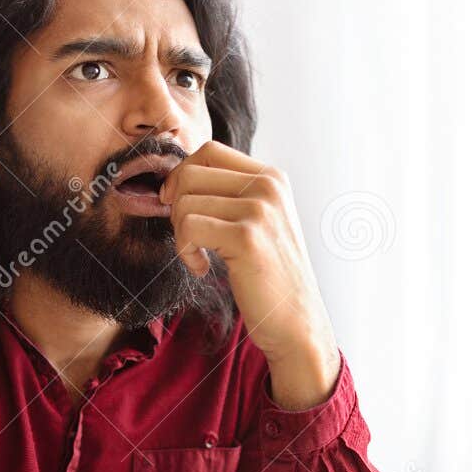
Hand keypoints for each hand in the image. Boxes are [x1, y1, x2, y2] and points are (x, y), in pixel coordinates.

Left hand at [159, 142, 341, 408]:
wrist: (296, 320)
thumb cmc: (269, 275)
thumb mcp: (259, 222)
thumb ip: (229, 194)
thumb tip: (175, 178)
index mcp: (272, 177)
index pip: (209, 151)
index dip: (182, 175)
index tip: (177, 205)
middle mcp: (269, 186)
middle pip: (190, 173)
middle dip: (175, 206)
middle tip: (189, 237)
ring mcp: (260, 209)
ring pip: (184, 202)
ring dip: (180, 235)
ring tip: (200, 256)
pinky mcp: (247, 237)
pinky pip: (188, 228)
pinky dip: (185, 252)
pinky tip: (202, 268)